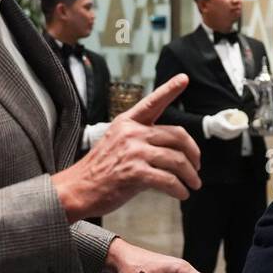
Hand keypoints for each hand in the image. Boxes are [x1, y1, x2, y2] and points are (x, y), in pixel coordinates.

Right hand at [53, 75, 201, 221]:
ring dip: (190, 175)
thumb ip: (140, 138)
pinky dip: (179, 189)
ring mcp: (134, 152)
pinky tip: (182, 193)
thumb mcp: (116, 142)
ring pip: (177, 160)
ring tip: (193, 184)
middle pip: (177, 136)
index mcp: (127, 122)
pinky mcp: (135, 173)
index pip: (153, 102)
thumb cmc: (98, 169)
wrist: (76, 189)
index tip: (184, 79)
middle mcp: (132, 133)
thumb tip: (170, 148)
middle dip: (193, 153)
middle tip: (196, 166)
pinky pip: (168, 180)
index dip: (170, 90)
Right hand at [203, 109, 245, 140]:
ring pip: (235, 135)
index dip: (241, 127)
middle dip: (242, 129)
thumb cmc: (217, 118)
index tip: (246, 125)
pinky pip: (233, 136)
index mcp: (223, 127)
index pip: (234, 128)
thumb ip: (229, 111)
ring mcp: (224, 136)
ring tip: (244, 127)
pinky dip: (237, 133)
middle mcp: (224, 133)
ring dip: (240, 131)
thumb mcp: (222, 113)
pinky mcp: (225, 138)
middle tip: (246, 125)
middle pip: (236, 132)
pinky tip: (240, 130)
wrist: (210, 126)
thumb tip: (237, 111)